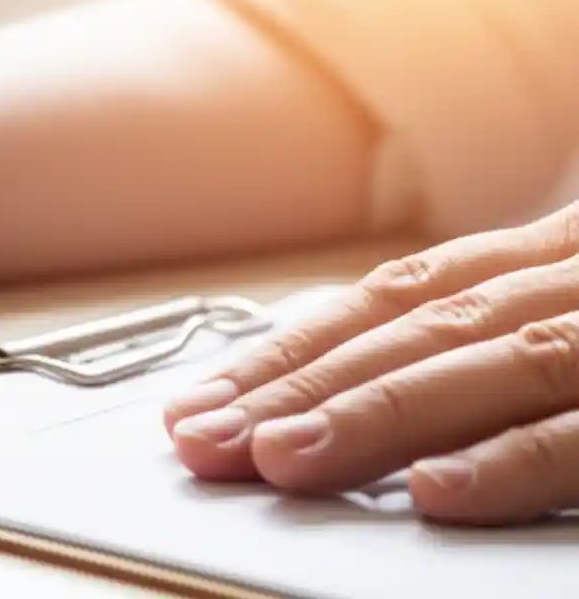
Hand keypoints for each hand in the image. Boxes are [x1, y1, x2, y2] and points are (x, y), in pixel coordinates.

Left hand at [164, 203, 578, 525]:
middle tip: (206, 437)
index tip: (210, 396)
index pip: (402, 296)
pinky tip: (432, 490)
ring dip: (371, 415)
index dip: (297, 346)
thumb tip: (356, 389)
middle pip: (420, 329)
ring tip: (276, 457)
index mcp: (557, 259)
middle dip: (301, 384)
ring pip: (491, 365)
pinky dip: (510, 460)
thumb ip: (494, 342)